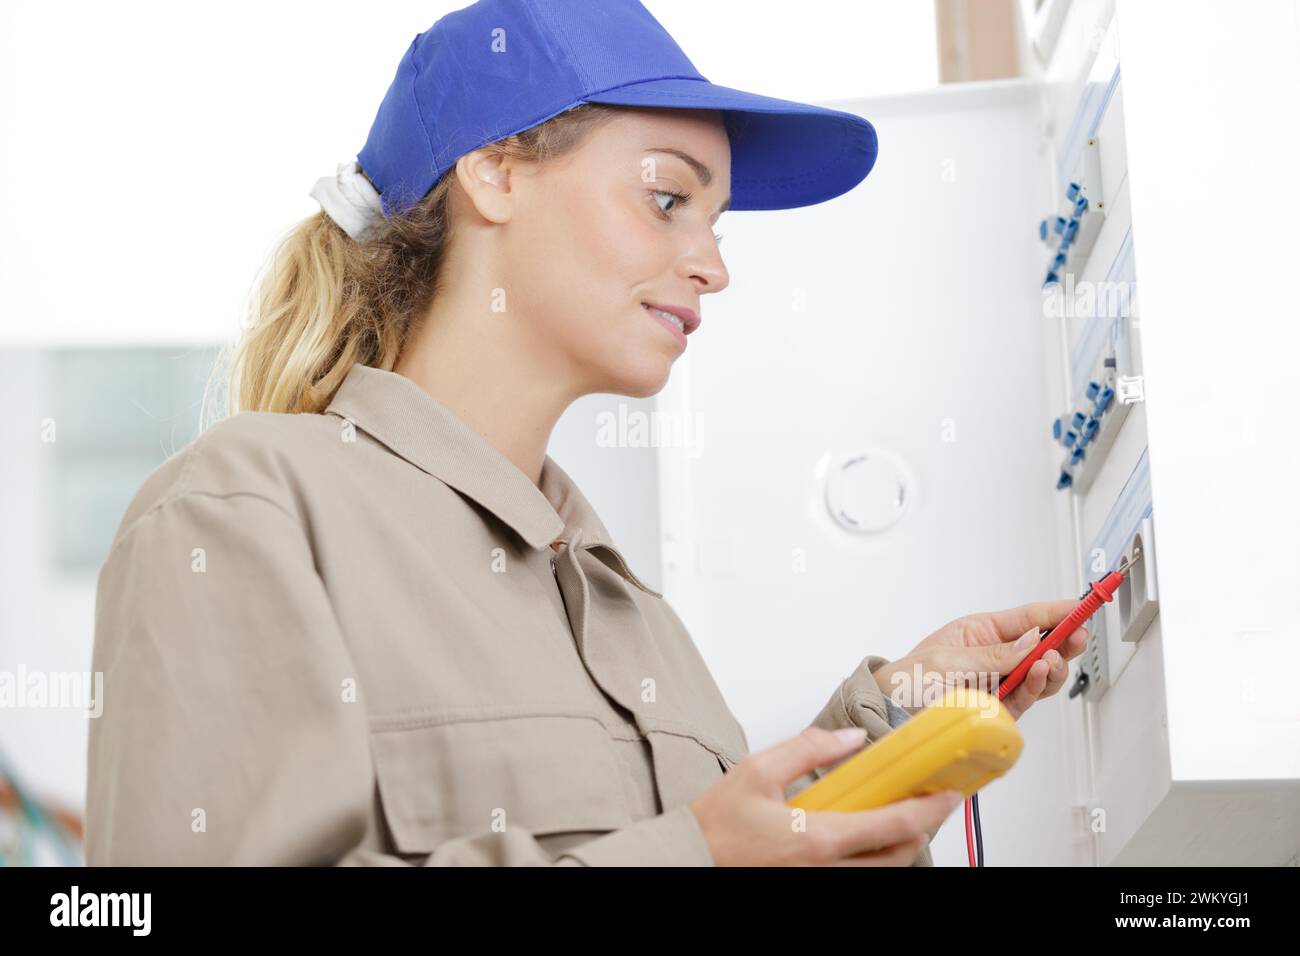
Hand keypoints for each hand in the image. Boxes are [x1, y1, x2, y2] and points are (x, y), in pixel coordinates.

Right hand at [688, 726, 963, 865]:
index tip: (949, 794)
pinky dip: (874, 862)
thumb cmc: (716, 824)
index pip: (895, 826)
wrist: (688, 861)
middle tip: (929, 803)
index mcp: (817, 839)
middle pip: (900, 857)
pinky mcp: (812, 889)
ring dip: (900, 848)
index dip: (931, 810)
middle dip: (923, 830)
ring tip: (902, 819)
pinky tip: (868, 841)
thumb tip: (852, 738)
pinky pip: (858, 879)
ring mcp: (820, 886)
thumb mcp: (757, 770)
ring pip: (883, 874)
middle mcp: (826, 872)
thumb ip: (809, 749)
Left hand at [869, 600, 1088, 720]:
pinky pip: (1027, 696)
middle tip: (1077, 636)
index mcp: (981, 632)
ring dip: (1051, 666)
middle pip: (1042, 646)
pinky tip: (1039, 675)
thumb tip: (1030, 643)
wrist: (890, 713)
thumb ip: (991, 656)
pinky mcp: (1000, 708)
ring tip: (1049, 660)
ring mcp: (1000, 682)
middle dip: (1063, 640)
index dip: (1057, 612)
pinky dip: (1037, 686)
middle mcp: (995, 656)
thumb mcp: (948, 661)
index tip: (1082, 607)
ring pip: (1041, 673)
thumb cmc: (909, 678)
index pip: (1027, 618)